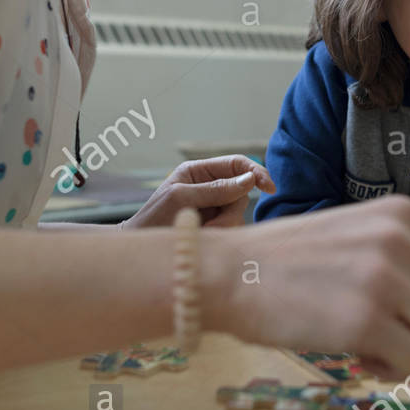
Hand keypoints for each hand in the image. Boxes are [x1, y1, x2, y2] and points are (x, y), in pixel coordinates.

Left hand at [123, 155, 274, 228]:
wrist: (140, 245)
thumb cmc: (154, 218)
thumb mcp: (183, 199)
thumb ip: (216, 189)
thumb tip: (249, 179)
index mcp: (199, 171)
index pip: (237, 164)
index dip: (256, 173)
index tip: (269, 188)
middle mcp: (208, 186)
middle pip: (241, 193)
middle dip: (231, 211)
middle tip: (213, 226)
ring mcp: (212, 207)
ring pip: (237, 213)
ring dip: (224, 225)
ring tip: (201, 233)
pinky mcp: (213, 225)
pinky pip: (230, 227)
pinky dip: (221, 234)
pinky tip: (203, 238)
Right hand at [203, 195, 409, 378]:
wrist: (226, 273)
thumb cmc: (285, 262)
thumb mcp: (357, 236)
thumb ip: (408, 257)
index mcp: (402, 216)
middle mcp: (402, 242)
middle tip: (388, 333)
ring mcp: (385, 281)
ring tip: (366, 341)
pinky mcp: (365, 321)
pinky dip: (389, 371)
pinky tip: (354, 355)